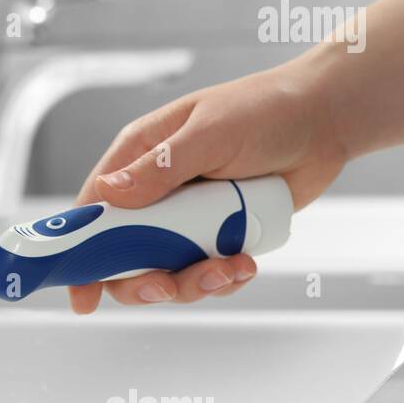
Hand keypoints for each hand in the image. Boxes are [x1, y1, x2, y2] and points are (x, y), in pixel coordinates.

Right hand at [68, 64, 346, 313]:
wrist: (324, 121)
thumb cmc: (264, 110)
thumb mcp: (208, 134)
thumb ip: (159, 167)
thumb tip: (110, 193)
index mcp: (138, 157)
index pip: (93, 208)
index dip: (79, 251)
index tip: (81, 293)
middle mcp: (156, 191)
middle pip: (124, 253)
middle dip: (145, 279)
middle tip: (169, 286)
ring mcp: (187, 216)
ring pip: (166, 270)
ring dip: (193, 282)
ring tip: (229, 268)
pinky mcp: (218, 233)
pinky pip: (206, 272)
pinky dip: (222, 279)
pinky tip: (246, 263)